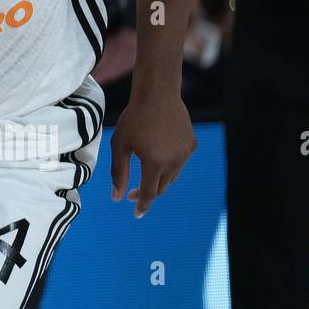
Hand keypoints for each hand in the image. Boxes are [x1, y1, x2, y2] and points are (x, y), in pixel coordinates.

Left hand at [109, 89, 196, 217]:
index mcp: (154, 163)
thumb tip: (116, 197)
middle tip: (131, 192)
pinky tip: (158, 152)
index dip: (142, 205)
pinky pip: (179, 161)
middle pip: (160, 187)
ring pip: (171, 176)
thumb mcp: (120, 145)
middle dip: (146, 192)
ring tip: (144, 171)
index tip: (136, 214)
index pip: (149, 193)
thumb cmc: (133, 118)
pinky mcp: (192, 144)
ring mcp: (185, 153)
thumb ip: (118, 172)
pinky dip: (169, 163)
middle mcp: (174, 162)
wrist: (157, 94)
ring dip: (158, 179)